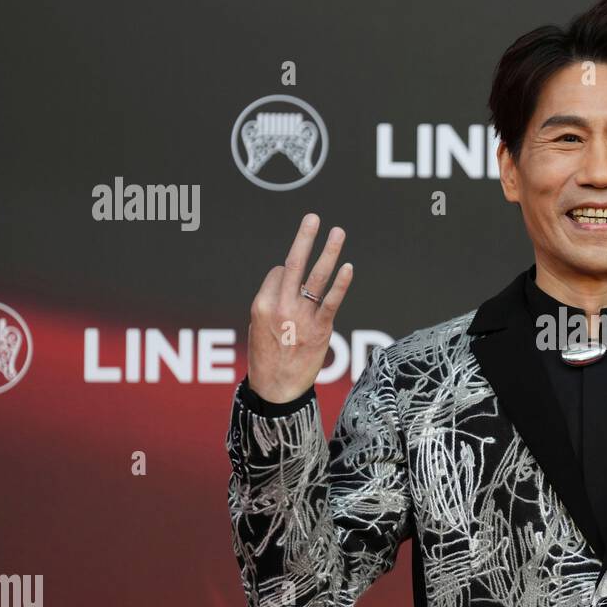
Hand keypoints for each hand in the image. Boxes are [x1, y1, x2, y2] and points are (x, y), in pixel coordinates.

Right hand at [246, 213, 352, 402]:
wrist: (277, 389)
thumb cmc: (267, 357)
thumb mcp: (257, 326)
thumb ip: (271, 301)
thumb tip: (288, 277)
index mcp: (260, 303)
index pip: (280, 272)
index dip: (287, 275)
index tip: (291, 285)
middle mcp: (280, 306)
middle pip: (294, 264)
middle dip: (304, 237)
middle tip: (314, 217)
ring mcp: (301, 317)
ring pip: (316, 277)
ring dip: (329, 251)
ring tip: (338, 232)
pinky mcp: (321, 328)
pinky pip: (332, 301)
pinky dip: (341, 283)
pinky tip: (349, 268)